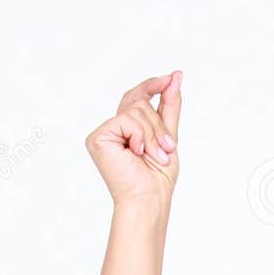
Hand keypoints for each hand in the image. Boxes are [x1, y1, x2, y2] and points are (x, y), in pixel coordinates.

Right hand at [85, 71, 181, 208]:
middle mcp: (114, 129)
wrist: (149, 198)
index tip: (173, 77)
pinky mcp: (97, 137)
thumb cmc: (157, 177)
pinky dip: (139, 136)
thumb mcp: (168, 135)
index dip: (153, 85)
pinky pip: (126, 119)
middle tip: (166, 148)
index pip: (138, 97)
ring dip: (152, 134)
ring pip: (135, 110)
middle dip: (158, 125)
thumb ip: (169, 106)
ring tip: (155, 156)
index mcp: (128, 129)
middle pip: (139, 103)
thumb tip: (175, 77)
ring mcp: (104, 132)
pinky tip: (136, 153)